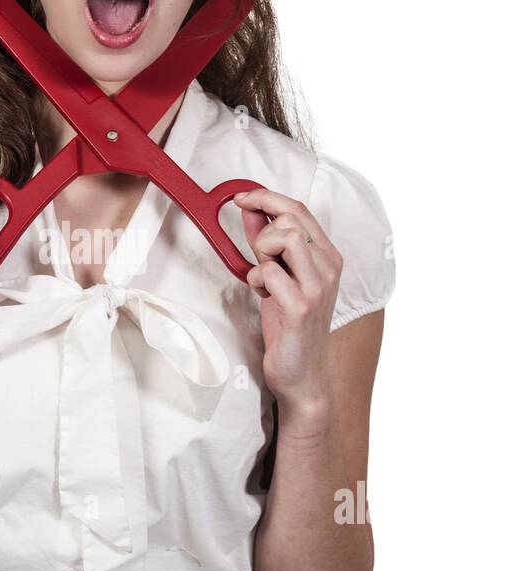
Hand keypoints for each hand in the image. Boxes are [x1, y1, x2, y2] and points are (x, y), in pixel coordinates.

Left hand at [233, 188, 342, 410]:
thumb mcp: (277, 276)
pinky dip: (256, 279)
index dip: (266, 197)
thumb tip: (250, 210)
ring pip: (285, 237)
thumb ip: (266, 243)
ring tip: (262, 278)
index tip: (240, 197)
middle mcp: (329, 267)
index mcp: (327, 256)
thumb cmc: (288, 325)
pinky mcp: (302, 307)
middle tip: (259, 260)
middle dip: (263, 232)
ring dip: (262, 253)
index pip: (299, 209)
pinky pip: (269, 272)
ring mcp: (318, 286)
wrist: (301, 373)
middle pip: (291, 217)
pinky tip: (261, 295)